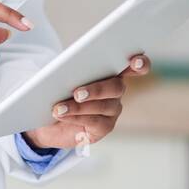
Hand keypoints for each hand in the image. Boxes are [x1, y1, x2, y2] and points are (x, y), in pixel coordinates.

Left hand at [21, 52, 148, 151]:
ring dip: (79, 107)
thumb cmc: (56, 92)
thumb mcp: (61, 78)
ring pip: (103, 106)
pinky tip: (62, 116)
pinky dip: (76, 117)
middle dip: (97, 90)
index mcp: (111, 71)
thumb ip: (71, 71)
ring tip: (59, 108)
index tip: (135, 61)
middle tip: (77, 93)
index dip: (140, 63)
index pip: (134, 65)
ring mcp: (112, 110)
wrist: (48, 120)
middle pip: (116, 87)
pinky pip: (93, 122)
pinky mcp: (104, 127)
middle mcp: (116, 90)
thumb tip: (67, 70)